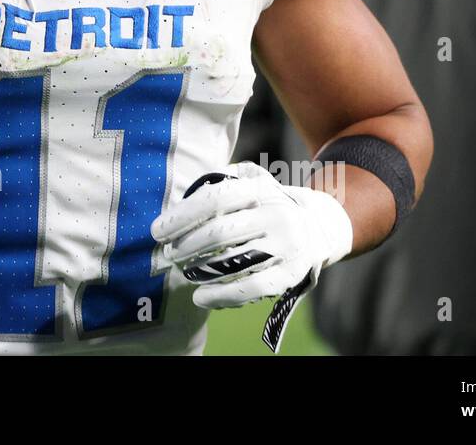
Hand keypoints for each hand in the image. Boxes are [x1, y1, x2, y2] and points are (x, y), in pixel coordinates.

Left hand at [150, 161, 352, 309]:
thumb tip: (184, 195)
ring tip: (183, 272)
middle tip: (169, 253)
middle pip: (219, 232)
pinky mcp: (291, 273)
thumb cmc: (269, 203)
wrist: (317, 226)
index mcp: (261, 189)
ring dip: (199, 271)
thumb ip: (222, 178)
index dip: (181, 215)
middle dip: (185, 245)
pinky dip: (222, 296)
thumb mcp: (252, 179)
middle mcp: (276, 215)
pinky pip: (252, 288)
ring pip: (233, 262)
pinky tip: (200, 298)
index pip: (214, 199)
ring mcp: (286, 246)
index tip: (157, 230)